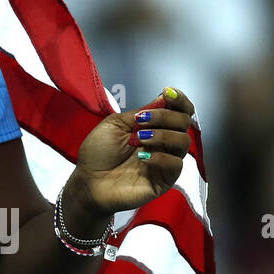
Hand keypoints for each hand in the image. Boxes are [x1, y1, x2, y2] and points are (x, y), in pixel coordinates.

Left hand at [69, 87, 195, 216]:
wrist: (88, 181)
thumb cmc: (98, 152)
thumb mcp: (114, 124)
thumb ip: (139, 113)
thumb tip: (162, 98)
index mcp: (153, 127)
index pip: (178, 111)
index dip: (179, 100)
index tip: (168, 93)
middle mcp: (163, 142)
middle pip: (184, 122)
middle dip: (165, 116)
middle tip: (141, 121)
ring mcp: (166, 161)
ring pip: (184, 141)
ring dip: (162, 135)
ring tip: (139, 139)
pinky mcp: (165, 180)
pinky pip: (176, 164)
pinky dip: (161, 157)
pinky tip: (143, 157)